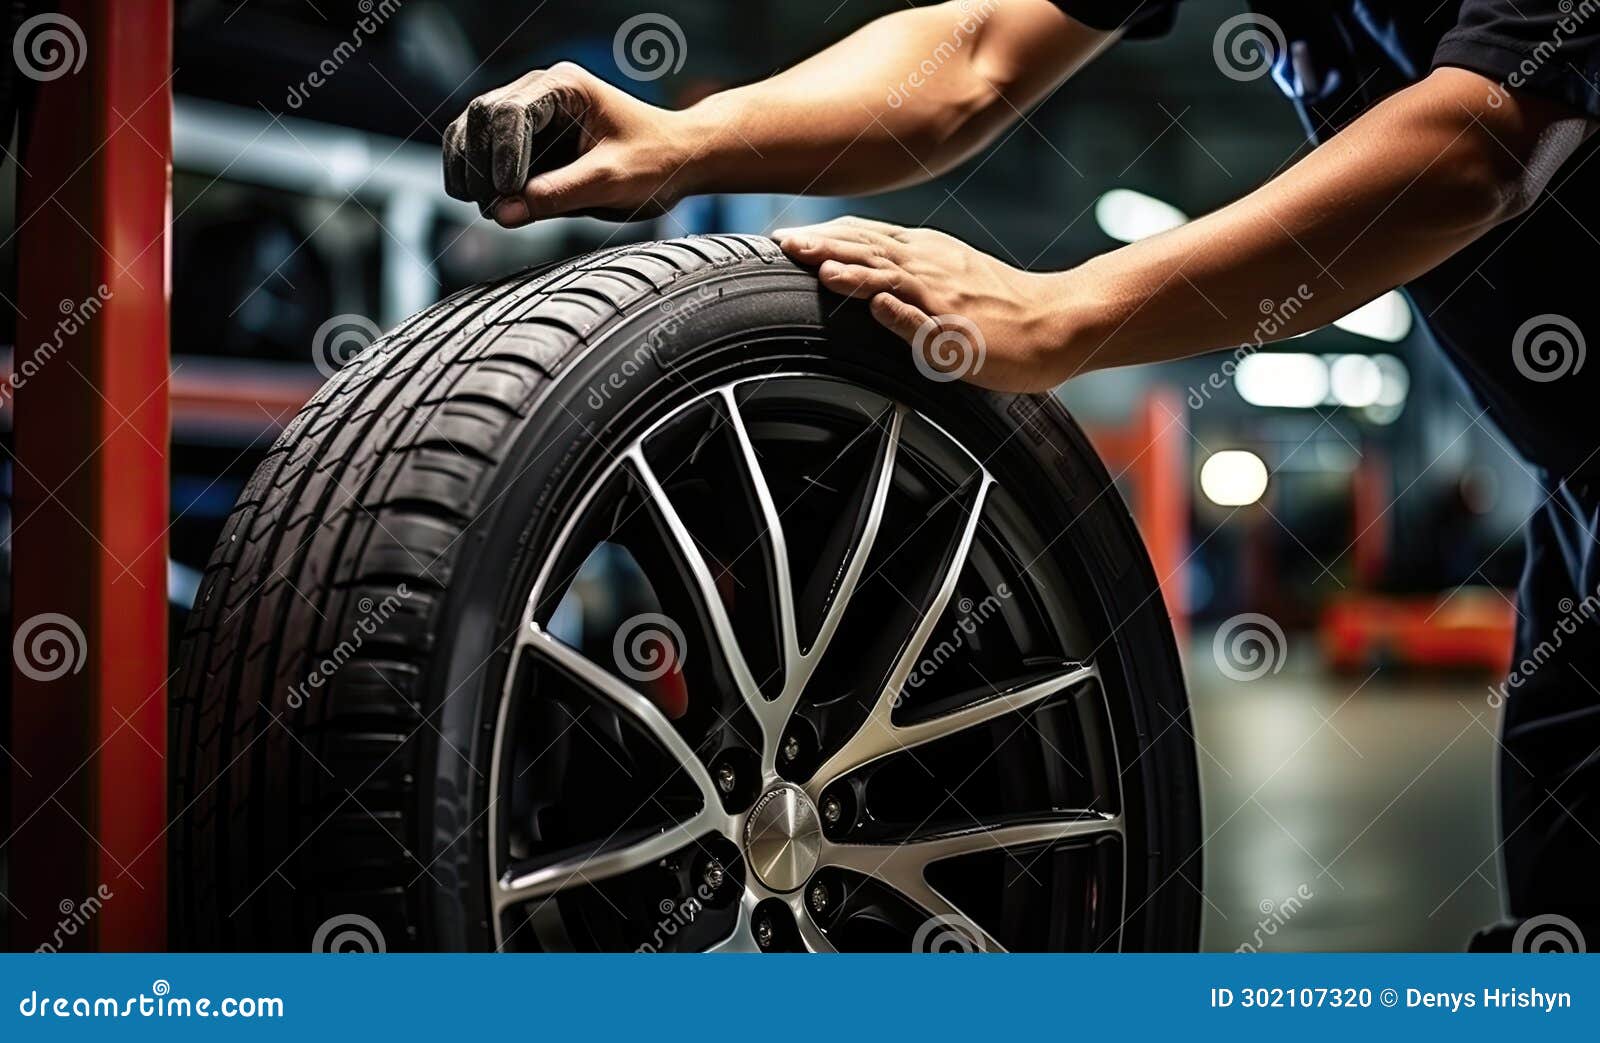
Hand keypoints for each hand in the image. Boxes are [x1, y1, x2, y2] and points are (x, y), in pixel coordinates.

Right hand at [442, 62, 694, 225]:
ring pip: (475, 129)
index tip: (505, 193)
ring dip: (470, 167)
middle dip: (479, 161)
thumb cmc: (654, 162)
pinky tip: (481, 202)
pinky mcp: (527, 140)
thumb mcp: (610, 182)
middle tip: (489, 207)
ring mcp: (530, 114)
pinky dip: (477, 173)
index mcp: (564, 86)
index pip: (511, 112)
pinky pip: (486, 150)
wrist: (675, 161)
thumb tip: (502, 212)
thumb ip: (557, 195)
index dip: (501, 154)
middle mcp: (540, 92)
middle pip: (482, 115)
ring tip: (483, 207)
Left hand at [774, 218, 1070, 392]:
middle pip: (869, 249)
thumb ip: (905, 271)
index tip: (786, 237)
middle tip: (784, 242)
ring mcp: (944, 296)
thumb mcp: (946, 277)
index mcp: (925, 254)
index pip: (865, 236)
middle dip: (823, 244)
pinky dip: (900, 311)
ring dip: (854, 269)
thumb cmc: (1004, 307)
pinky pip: (928, 321)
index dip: (825, 235)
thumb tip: (861, 268)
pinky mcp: (960, 330)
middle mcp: (930, 267)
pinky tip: (878, 305)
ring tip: (818, 265)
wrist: (1058, 322)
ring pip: (892, 277)